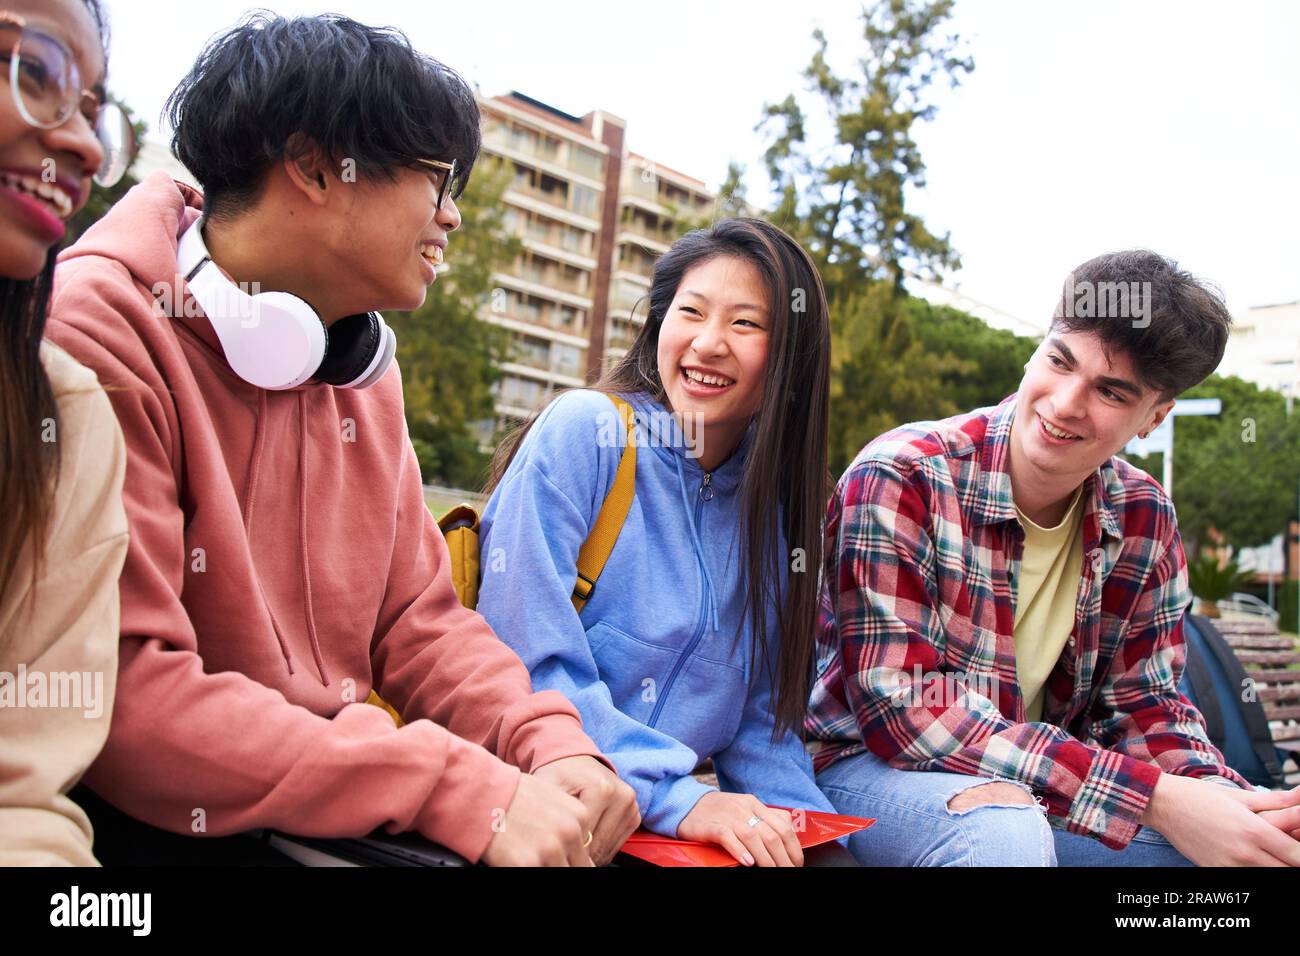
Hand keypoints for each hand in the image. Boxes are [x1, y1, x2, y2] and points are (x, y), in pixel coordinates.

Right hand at [480, 771, 594, 866]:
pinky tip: (517, 862)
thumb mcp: (549, 797)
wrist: (479, 792)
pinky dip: (524, 870)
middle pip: (577, 867)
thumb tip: (573, 845)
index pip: (585, 855)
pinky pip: (535, 877)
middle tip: (542, 861)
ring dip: (543, 868)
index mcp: (579, 817)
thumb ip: (566, 822)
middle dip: (561, 866)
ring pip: (559, 874)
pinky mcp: (526, 865)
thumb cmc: (509, 792)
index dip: (569, 861)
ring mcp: (549, 851)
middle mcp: (569, 834)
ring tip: (529, 859)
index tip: (557, 860)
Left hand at [532, 755, 640, 864]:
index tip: (554, 842)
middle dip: (576, 851)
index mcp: (602, 788)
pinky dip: (599, 848)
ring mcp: (631, 806)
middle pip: (596, 845)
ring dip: (588, 853)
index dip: (564, 843)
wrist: (577, 760)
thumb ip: (549, 813)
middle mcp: (622, 796)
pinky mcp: (634, 816)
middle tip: (561, 844)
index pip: (583, 835)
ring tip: (572, 839)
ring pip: (606, 850)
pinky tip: (586, 838)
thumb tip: (548, 842)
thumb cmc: (560, 773)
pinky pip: (615, 847)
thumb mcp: (547, 787)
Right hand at [677, 791, 803, 866]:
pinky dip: (740, 850)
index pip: (783, 826)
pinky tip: (748, 863)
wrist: (685, 803)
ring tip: (771, 871)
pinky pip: (728, 837)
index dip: (793, 848)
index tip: (796, 863)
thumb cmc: (717, 811)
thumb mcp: (743, 809)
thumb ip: (763, 818)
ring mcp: (727, 815)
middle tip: (786, 871)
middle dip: (783, 858)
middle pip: (772, 834)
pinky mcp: (710, 825)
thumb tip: (787, 835)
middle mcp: (744, 807)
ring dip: (766, 859)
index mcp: (755, 803)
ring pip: (753, 837)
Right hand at [1142, 774, 1299, 865]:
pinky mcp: (1216, 871)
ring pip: (1268, 875)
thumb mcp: (1239, 796)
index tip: (1299, 846)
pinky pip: (1246, 877)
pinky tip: (1250, 857)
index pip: (1297, 855)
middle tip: (1287, 850)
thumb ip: (1276, 800)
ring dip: (1274, 865)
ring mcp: (1229, 865)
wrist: (1162, 805)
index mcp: (1254, 830)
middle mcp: (1244, 852)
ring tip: (1268, 852)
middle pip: (1286, 870)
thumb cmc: (1200, 796)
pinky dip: (1253, 869)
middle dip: (1292, 861)